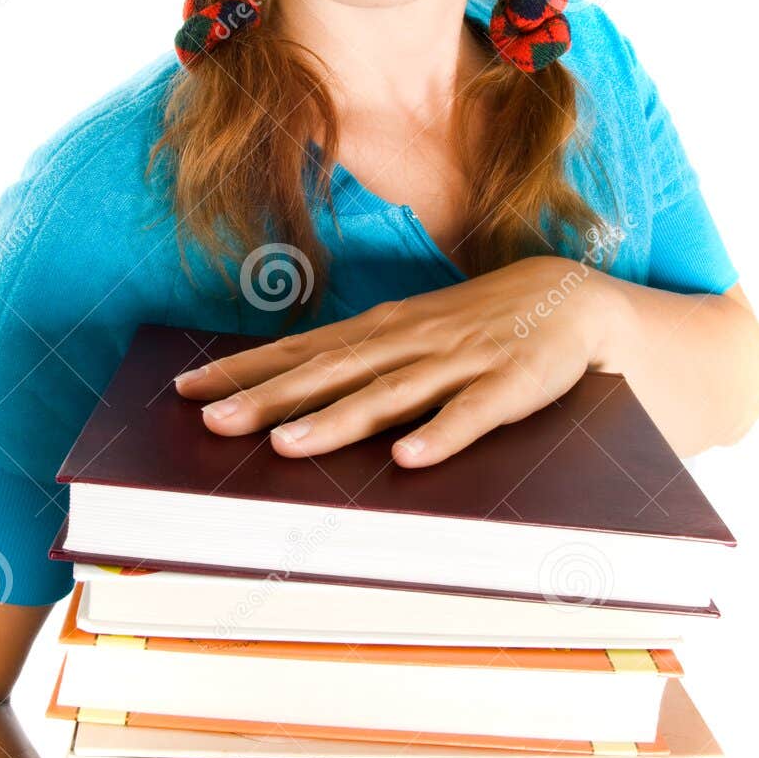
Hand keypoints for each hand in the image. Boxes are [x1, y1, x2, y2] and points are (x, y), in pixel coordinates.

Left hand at [173, 255, 620, 466]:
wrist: (572, 298)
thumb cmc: (479, 324)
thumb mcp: (415, 332)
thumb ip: (361, 361)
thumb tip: (288, 395)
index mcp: (383, 330)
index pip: (301, 351)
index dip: (246, 370)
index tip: (186, 391)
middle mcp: (412, 341)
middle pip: (330, 374)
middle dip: (270, 399)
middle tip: (212, 423)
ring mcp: (460, 361)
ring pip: (389, 395)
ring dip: (338, 420)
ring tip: (288, 445)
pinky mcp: (509, 385)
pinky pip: (472, 414)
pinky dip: (442, 434)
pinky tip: (411, 459)